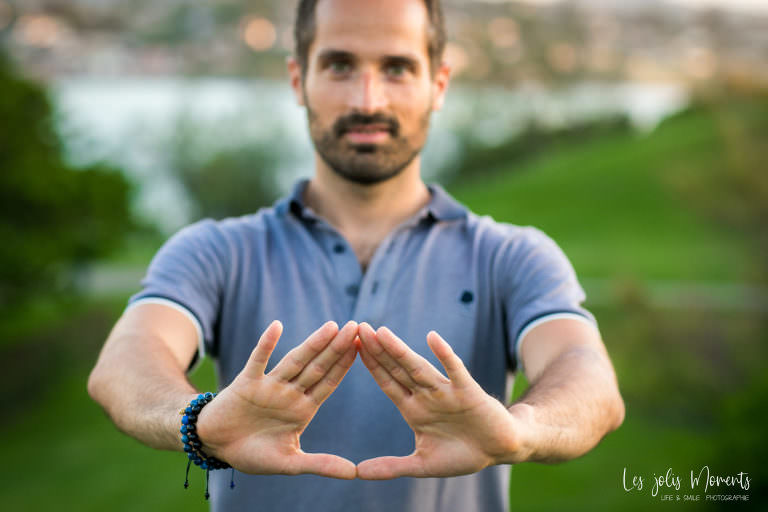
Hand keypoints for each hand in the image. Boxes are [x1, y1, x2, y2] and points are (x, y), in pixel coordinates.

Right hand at [195, 320, 357, 478]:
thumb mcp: (289, 462)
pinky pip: (258, 360)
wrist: (215, 445)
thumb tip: (354, 474)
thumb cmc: (252, 453)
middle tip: (357, 326)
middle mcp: (290, 392)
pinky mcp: (246, 382)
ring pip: (295, 360)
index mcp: (303, 408)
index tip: (365, 348)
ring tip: (332, 326)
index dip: (345, 366)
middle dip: (337, 348)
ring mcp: (269, 385)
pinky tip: (277, 326)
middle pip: (318, 366)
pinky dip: (266, 344)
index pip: (329, 382)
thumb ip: (321, 464)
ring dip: (313, 343)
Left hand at [356, 323, 523, 478]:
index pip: (387, 382)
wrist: (499, 449)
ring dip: (400, 350)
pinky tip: (432, 338)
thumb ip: (391, 467)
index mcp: (413, 409)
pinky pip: (455, 370)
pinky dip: (444, 354)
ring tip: (382, 332)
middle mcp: (426, 395)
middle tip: (359, 327)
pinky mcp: (468, 391)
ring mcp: (446, 391)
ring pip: (418, 367)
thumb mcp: (422, 464)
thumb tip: (358, 473)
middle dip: (378, 350)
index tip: (349, 347)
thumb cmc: (462, 454)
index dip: (370, 366)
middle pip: (397, 369)